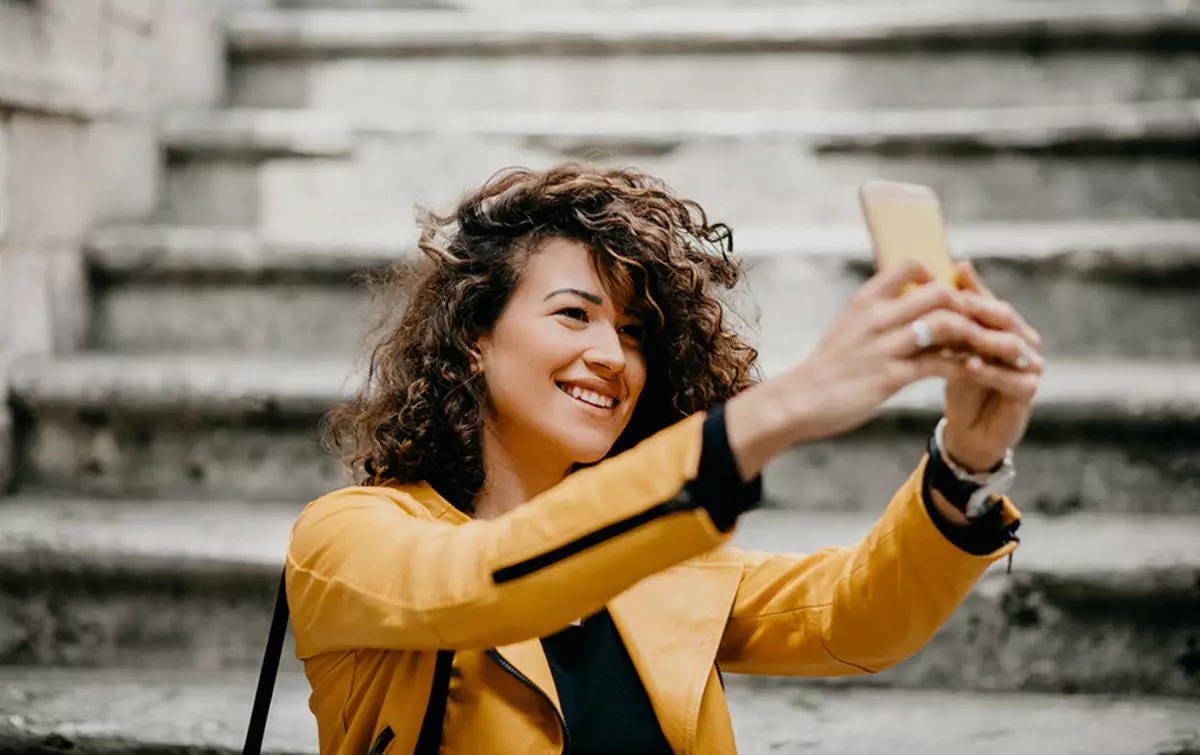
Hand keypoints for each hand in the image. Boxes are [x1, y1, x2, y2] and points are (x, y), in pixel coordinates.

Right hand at [784, 258, 1030, 443]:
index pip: (911, 266)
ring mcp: (885, 345)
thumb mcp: (849, 329)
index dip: (939, 275)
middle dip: (973, 306)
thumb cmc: (828, 368)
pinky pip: (942, 364)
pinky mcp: (892, 376)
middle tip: (993, 323)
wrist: (799, 400)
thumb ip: (879, 314)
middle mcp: (877, 316)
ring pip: (949, 325)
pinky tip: (979, 371)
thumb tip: (909, 306)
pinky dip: (967, 366)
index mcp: (866, 300)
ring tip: (1000, 349)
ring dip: (981, 337)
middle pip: (941, 293)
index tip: (952, 293)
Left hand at [940, 261, 1043, 471]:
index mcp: (1006, 327)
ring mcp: (1030, 366)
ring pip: (1011, 346)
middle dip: (980, 309)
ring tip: (961, 333)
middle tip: (957, 300)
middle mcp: (1024, 342)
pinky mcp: (1028, 393)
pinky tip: (970, 365)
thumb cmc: (960, 382)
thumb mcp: (952, 346)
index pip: (991, 300)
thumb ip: (951, 316)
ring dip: (985, 339)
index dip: (974, 288)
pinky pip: (1013, 379)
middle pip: (1005, 318)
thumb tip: (946, 271)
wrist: (969, 428)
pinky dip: (991, 372)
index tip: (954, 273)